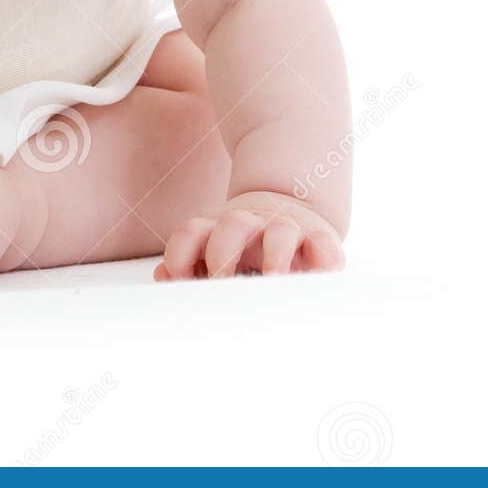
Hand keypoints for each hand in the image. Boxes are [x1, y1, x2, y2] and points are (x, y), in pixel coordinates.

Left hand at [153, 190, 344, 280]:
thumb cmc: (243, 244)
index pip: (193, 233)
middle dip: (223, 253)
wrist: (287, 205)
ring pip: (280, 232)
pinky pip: (324, 246)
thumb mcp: (212, 248)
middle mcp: (251, 225)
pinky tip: (318, 279)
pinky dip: (324, 263)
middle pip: (232, 226)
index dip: (181, 253)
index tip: (178, 278)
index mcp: (218, 229)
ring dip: (275, 256)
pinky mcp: (320, 238)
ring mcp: (286, 228)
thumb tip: (163, 275)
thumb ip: (187, 262)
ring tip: (274, 279)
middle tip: (221, 282)